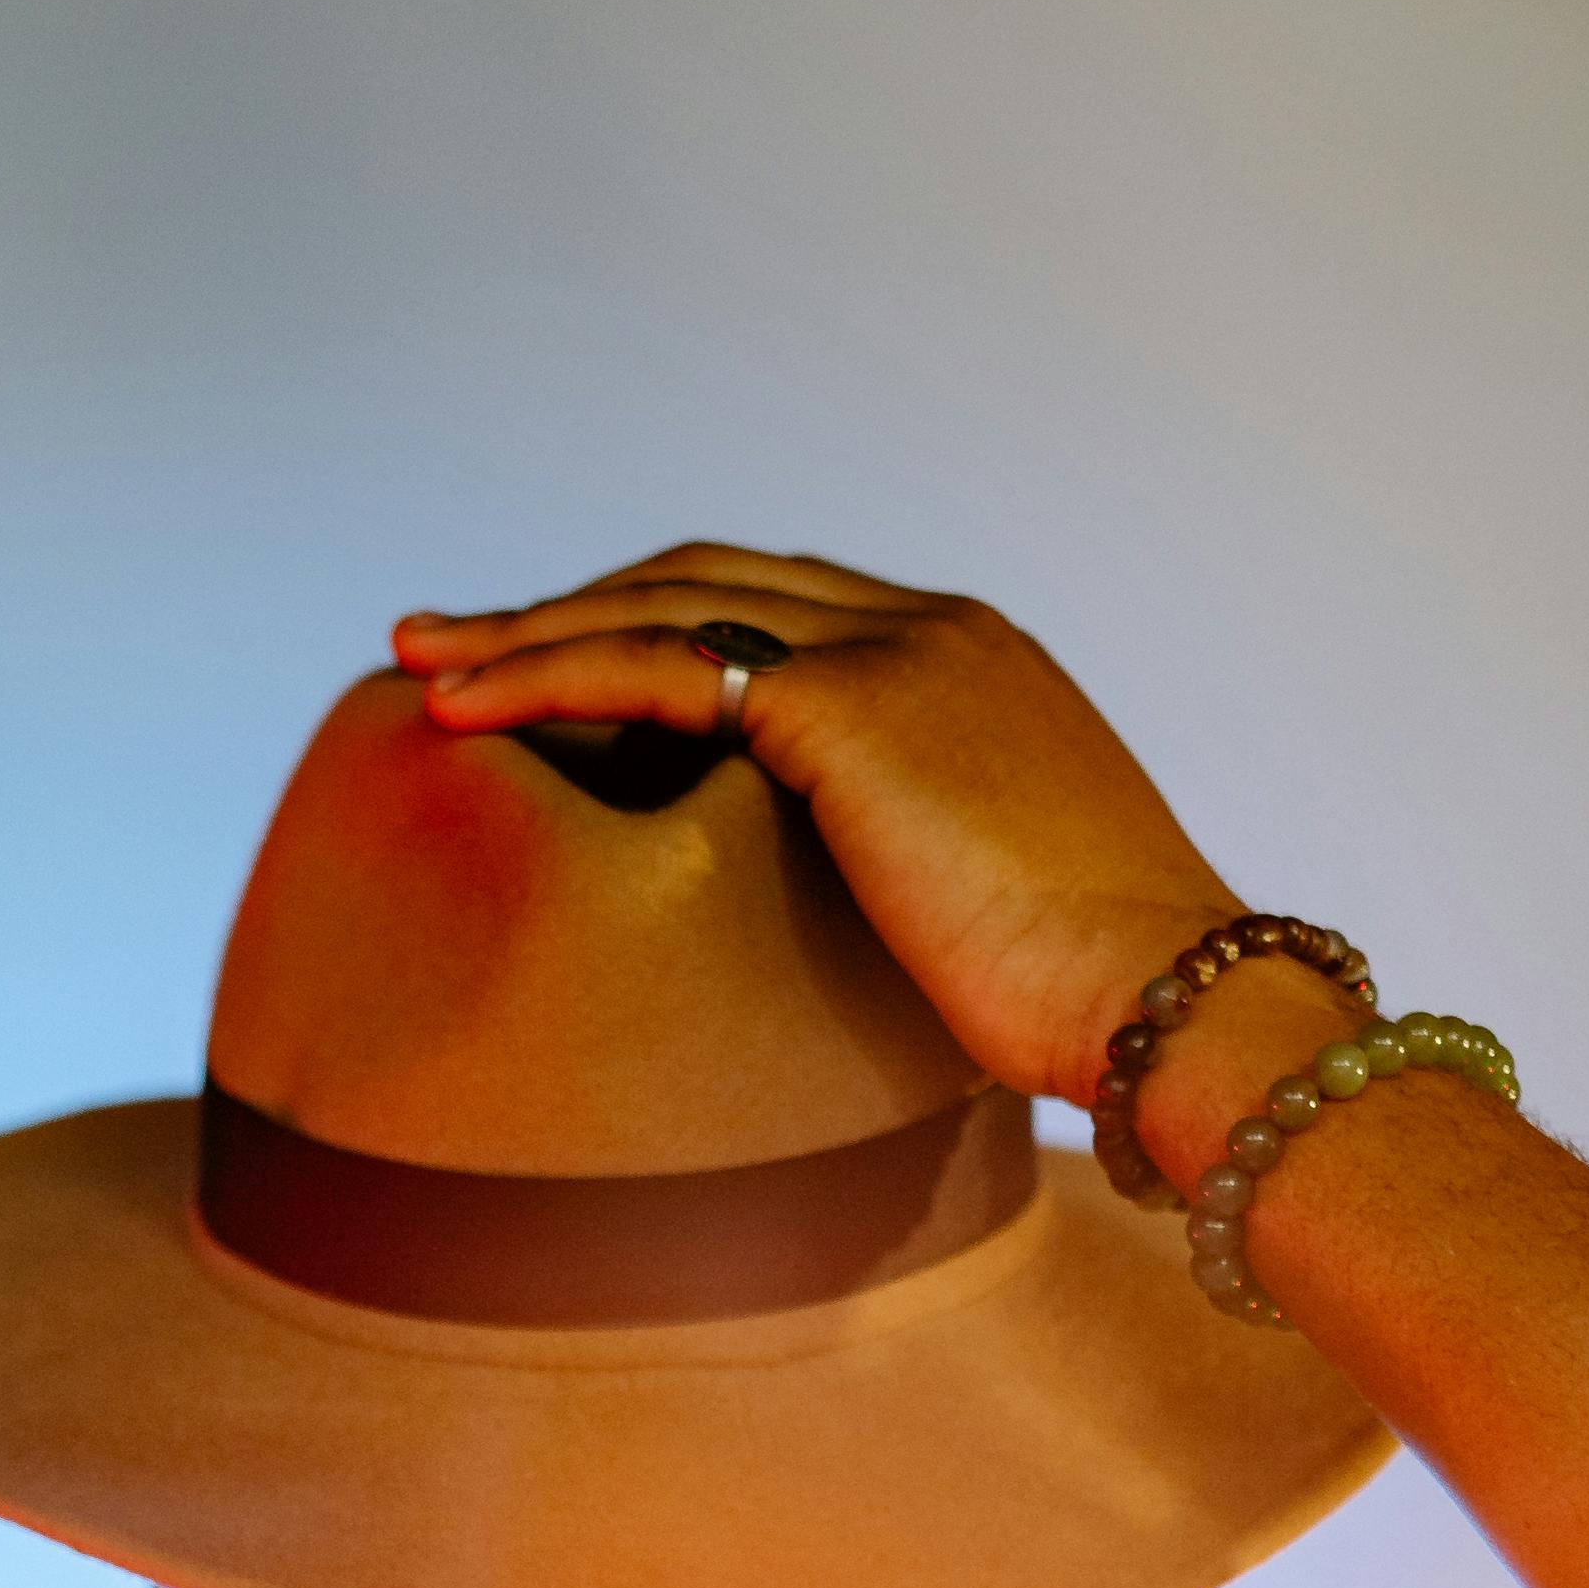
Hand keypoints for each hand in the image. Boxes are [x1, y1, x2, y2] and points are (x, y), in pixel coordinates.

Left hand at [394, 544, 1290, 1107]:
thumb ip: (917, 880)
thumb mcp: (995, 914)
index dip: (657, 628)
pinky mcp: (848, 705)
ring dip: (528, 631)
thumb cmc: (1096, 1009)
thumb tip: (858, 954)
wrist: (1169, 1007)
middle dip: (571, 607)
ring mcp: (892, 651)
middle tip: (452, 648)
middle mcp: (931, 628)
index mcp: (970, 663)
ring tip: (420, 667)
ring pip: (664, 604)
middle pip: (707, 578)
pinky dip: (546, 676)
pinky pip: (653, 664)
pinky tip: (461, 712)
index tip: (563, 671)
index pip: (783, 605)